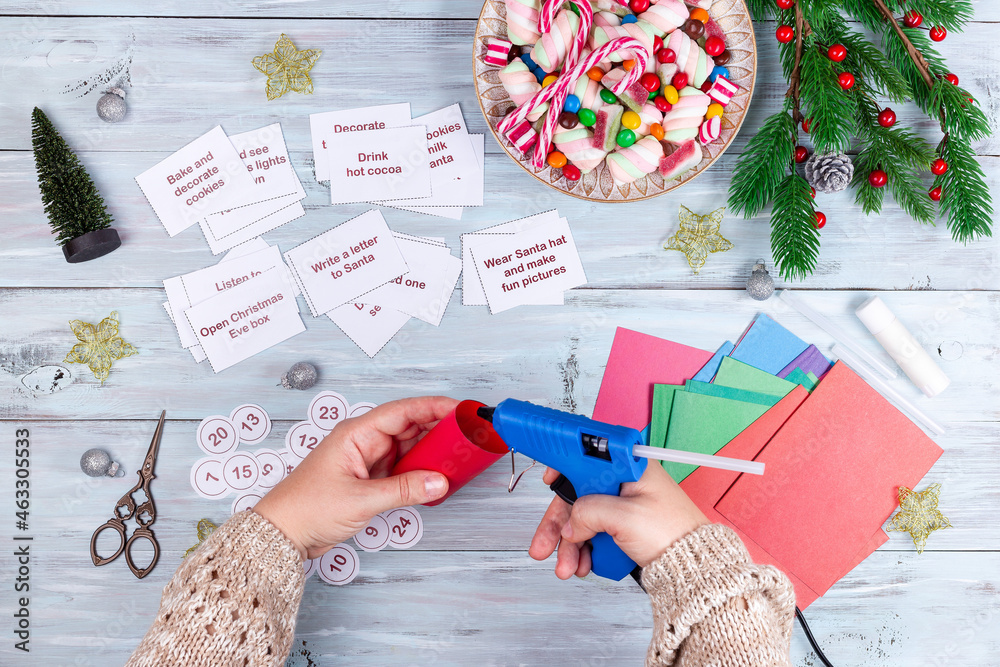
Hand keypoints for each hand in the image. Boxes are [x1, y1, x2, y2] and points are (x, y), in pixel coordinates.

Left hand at [254, 396, 457, 559]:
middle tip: (468, 433)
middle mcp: (364, 442)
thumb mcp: (360, 499)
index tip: (459, 409)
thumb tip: (440, 481)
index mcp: (356, 434)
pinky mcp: (370, 480)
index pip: (402, 411)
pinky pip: (403, 469)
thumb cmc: (307, 508)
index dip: (433, 407)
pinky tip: (438, 476)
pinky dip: (421, 472)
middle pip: (409, 427)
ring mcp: (368, 461)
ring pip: (409, 448)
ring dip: (432, 452)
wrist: (283, 534)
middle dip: (439, 429)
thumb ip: (404, 490)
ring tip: (460, 454)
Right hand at [528, 461, 709, 578]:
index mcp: (627, 466)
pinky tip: (583, 563)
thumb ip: (590, 512)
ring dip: (570, 544)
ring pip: (583, 518)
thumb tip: (571, 522)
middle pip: (577, 494)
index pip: (587, 454)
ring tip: (567, 566)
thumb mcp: (626, 518)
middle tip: (544, 544)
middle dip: (560, 523)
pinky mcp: (622, 526)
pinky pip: (593, 533)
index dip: (564, 463)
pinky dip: (584, 549)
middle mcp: (622, 482)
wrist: (693, 568)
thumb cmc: (674, 534)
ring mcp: (622, 505)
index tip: (548, 477)